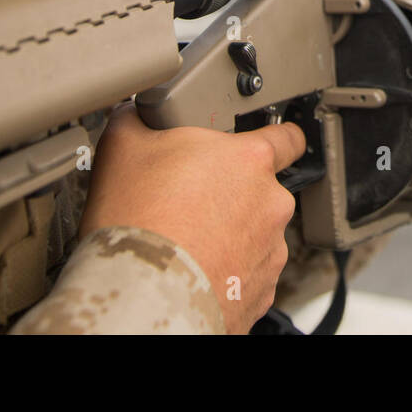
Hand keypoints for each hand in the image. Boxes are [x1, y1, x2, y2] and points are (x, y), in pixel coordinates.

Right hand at [79, 104, 304, 333]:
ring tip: (185, 239)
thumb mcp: (123, 146)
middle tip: (189, 199)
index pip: (288, 136)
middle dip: (232, 191)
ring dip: (230, 233)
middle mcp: (271, 203)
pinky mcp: (261, 291)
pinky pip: (247, 273)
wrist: (140, 297)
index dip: (277, 135)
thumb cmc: (138, 222)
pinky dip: (226, 270)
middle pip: (261, 188)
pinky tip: (193, 267)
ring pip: (255, 232)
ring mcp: (271, 251)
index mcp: (250, 159)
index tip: (269, 139)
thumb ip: (139, 118)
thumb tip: (135, 114)